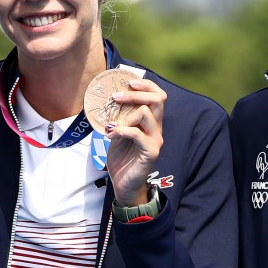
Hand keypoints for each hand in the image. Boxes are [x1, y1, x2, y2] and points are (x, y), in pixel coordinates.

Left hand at [104, 78, 166, 206]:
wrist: (125, 185)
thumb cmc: (122, 159)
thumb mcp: (118, 134)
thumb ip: (119, 119)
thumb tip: (110, 100)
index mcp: (151, 123)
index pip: (158, 96)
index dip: (146, 85)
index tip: (129, 82)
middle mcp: (157, 129)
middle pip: (157, 99)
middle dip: (135, 94)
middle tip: (116, 96)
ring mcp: (155, 140)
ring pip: (146, 113)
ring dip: (124, 115)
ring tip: (111, 125)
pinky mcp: (151, 152)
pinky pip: (137, 133)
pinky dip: (121, 130)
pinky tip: (110, 136)